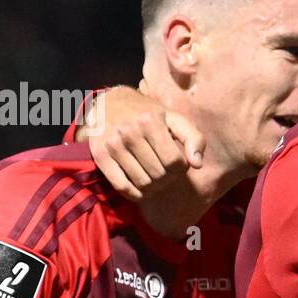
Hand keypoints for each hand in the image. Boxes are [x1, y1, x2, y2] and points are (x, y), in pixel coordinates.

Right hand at [85, 84, 204, 201]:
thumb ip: (193, 138)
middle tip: (166, 173)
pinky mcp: (100, 156)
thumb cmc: (147, 114)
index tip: (178, 164)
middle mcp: (130, 132)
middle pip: (159, 174)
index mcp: (150, 121)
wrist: (108, 103)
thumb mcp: (174, 119)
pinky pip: (122, 186)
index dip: (181, 168)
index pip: (174, 162)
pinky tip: (140, 189)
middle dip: (168, 178)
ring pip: (142, 183)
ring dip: (153, 187)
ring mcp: (113, 145)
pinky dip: (135, 194)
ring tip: (154, 178)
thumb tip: (197, 164)